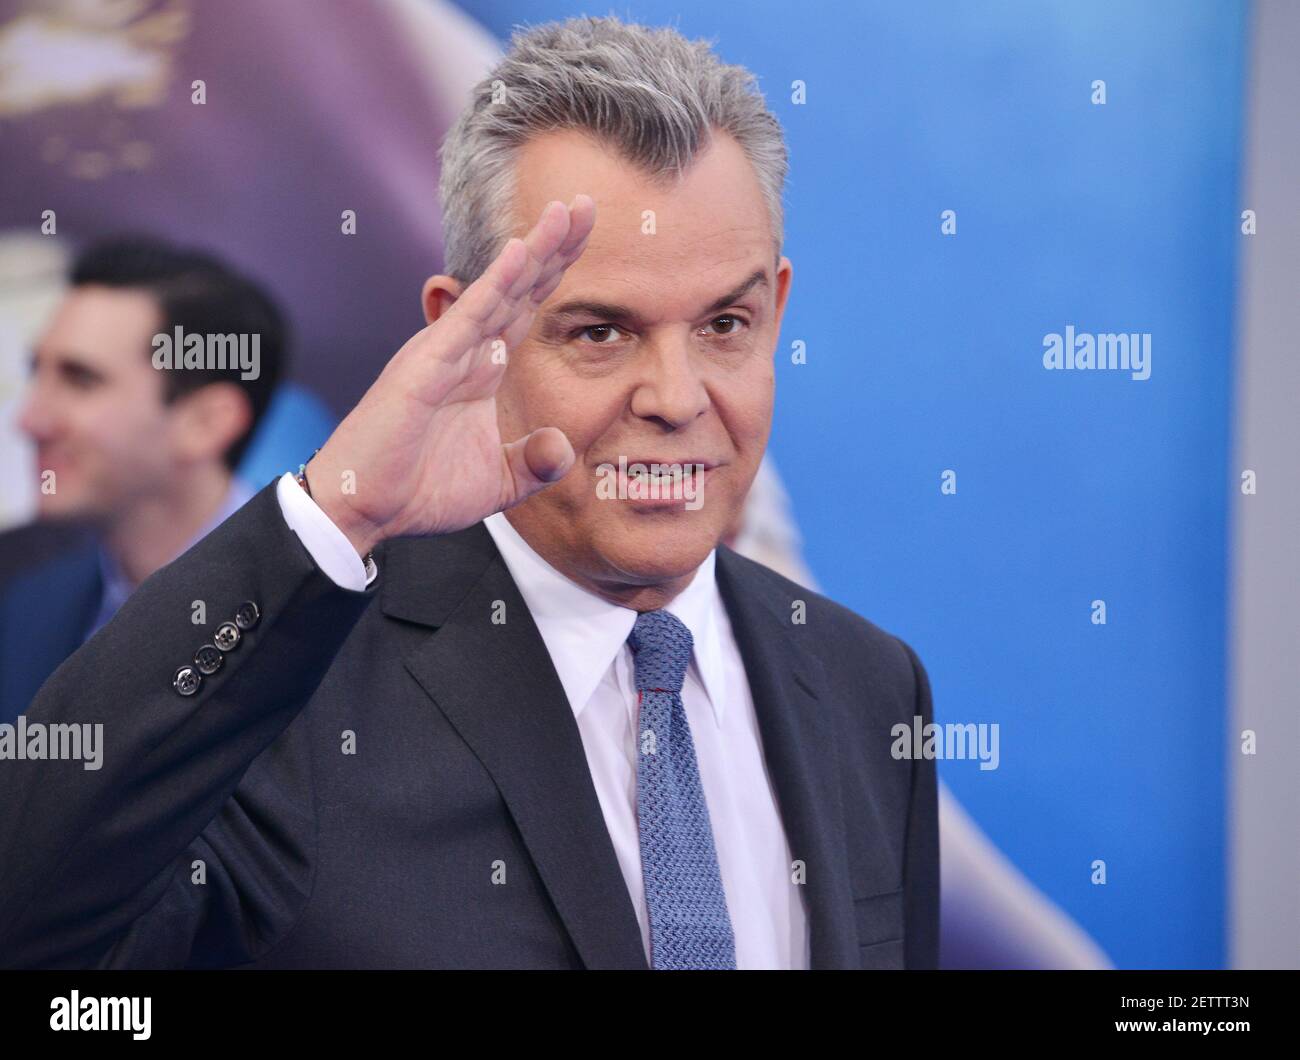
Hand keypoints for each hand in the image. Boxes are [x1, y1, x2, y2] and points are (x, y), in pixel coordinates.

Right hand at [306, 196, 595, 556]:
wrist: (363, 509)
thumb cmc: (418, 491)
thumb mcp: (497, 482)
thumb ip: (535, 463)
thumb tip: (564, 447)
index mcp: (482, 369)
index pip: (526, 308)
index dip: (556, 272)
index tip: (588, 236)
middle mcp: (465, 349)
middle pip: (519, 287)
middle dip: (555, 246)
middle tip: (590, 202)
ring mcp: (444, 351)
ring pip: (498, 290)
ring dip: (535, 249)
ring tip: (568, 210)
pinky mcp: (426, 365)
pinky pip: (468, 317)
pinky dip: (496, 284)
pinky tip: (523, 252)